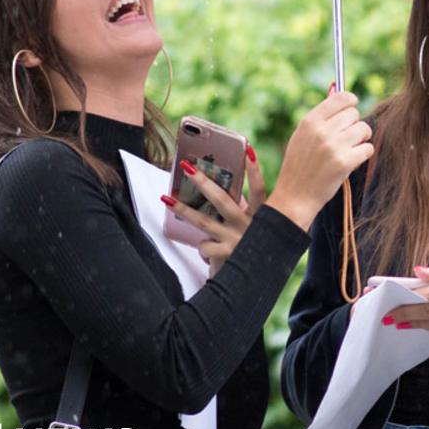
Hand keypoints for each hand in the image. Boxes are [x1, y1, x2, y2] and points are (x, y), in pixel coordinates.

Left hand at [162, 150, 266, 275]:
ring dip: (183, 209)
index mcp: (261, 215)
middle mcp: (250, 226)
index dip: (255, 171)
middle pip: (223, 201)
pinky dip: (202, 245)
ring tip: (166, 199)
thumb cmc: (253, 245)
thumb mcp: (255, 226)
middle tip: (187, 167)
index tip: (249, 149)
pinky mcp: (227, 256)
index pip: (260, 190)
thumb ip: (244, 209)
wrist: (257, 279)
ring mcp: (237, 241)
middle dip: (203, 183)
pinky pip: (205, 246)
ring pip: (204, 222)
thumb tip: (219, 188)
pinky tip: (204, 247)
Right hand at [267, 91, 372, 230]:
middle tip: (347, 138)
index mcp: (309, 121)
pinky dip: (364, 154)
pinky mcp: (345, 162)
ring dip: (361, 139)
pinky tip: (352, 161)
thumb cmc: (300, 165)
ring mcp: (334, 146)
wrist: (295, 196)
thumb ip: (320, 115)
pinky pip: (368, 148)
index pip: (340, 98)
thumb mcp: (302, 136)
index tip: (353, 106)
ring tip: (350, 149)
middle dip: (354, 124)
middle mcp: (322, 130)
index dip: (351, 101)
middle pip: (354, 114)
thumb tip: (336, 88)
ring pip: (364, 129)